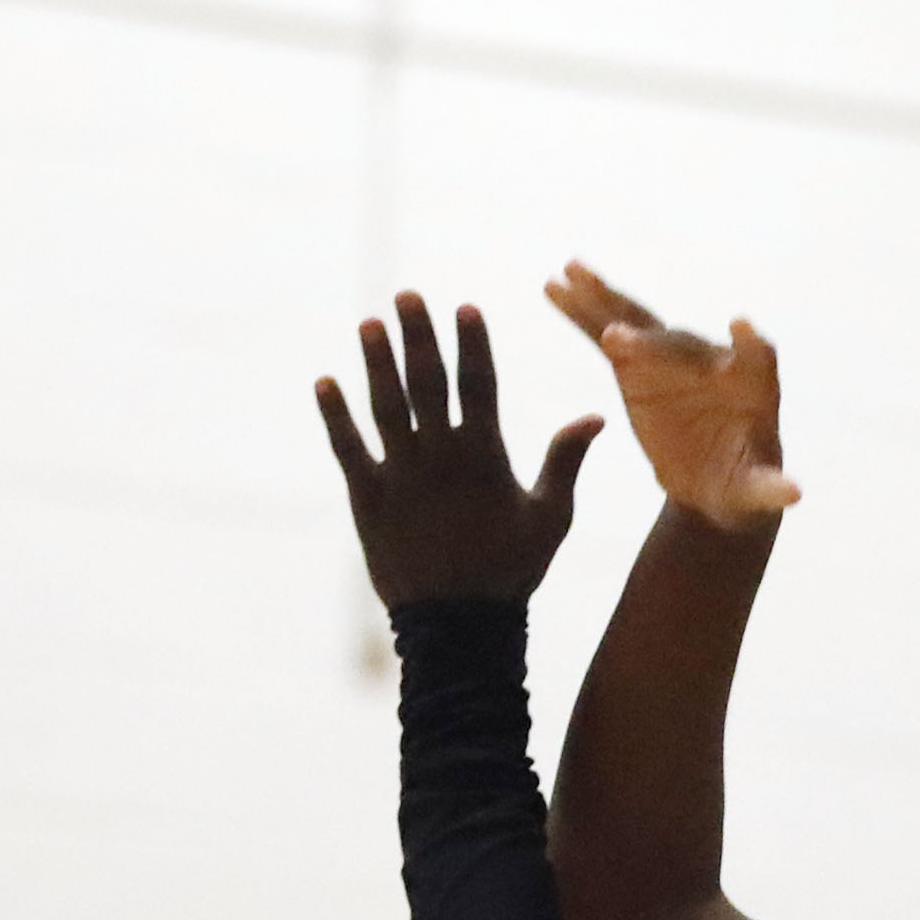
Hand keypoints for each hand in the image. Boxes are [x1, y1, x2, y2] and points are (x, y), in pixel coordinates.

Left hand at [317, 294, 601, 607]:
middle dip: (418, 336)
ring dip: (375, 362)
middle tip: (407, 296)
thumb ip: (566, 462)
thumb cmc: (511, 570)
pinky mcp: (368, 497)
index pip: (478, 386)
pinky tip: (324, 382)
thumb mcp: (550, 517)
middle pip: (427, 383)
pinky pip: (347, 448)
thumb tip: (595, 415)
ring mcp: (401, 475)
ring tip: (369, 324)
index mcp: (485, 456)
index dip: (471, 344)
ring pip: (385, 406)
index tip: (463, 307)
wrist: (459, 623)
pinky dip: (335, 416)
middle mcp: (440, 456)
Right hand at [546, 263, 799, 530]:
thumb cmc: (744, 486)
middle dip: (655, 341)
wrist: (715, 482)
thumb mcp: (757, 493)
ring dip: (607, 299)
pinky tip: (553, 286)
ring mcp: (671, 357)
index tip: (742, 328)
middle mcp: (711, 359)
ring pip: (640, 324)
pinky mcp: (637, 362)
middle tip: (620, 338)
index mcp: (753, 386)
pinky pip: (607, 332)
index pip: (758, 357)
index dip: (752, 344)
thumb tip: (794, 493)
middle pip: (685, 343)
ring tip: (573, 272)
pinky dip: (582, 312)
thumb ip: (771, 489)